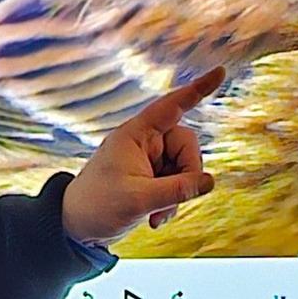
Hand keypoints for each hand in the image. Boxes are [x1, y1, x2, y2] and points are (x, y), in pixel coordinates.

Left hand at [60, 68, 222, 244]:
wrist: (76, 226)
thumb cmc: (97, 206)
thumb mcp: (139, 200)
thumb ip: (178, 190)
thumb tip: (209, 182)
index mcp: (135, 135)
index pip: (172, 106)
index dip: (197, 89)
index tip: (220, 72)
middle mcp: (144, 142)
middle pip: (187, 146)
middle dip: (186, 176)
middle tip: (170, 203)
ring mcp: (149, 160)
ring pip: (185, 168)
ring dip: (178, 195)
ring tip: (156, 216)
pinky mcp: (151, 177)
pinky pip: (177, 183)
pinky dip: (172, 202)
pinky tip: (155, 219)